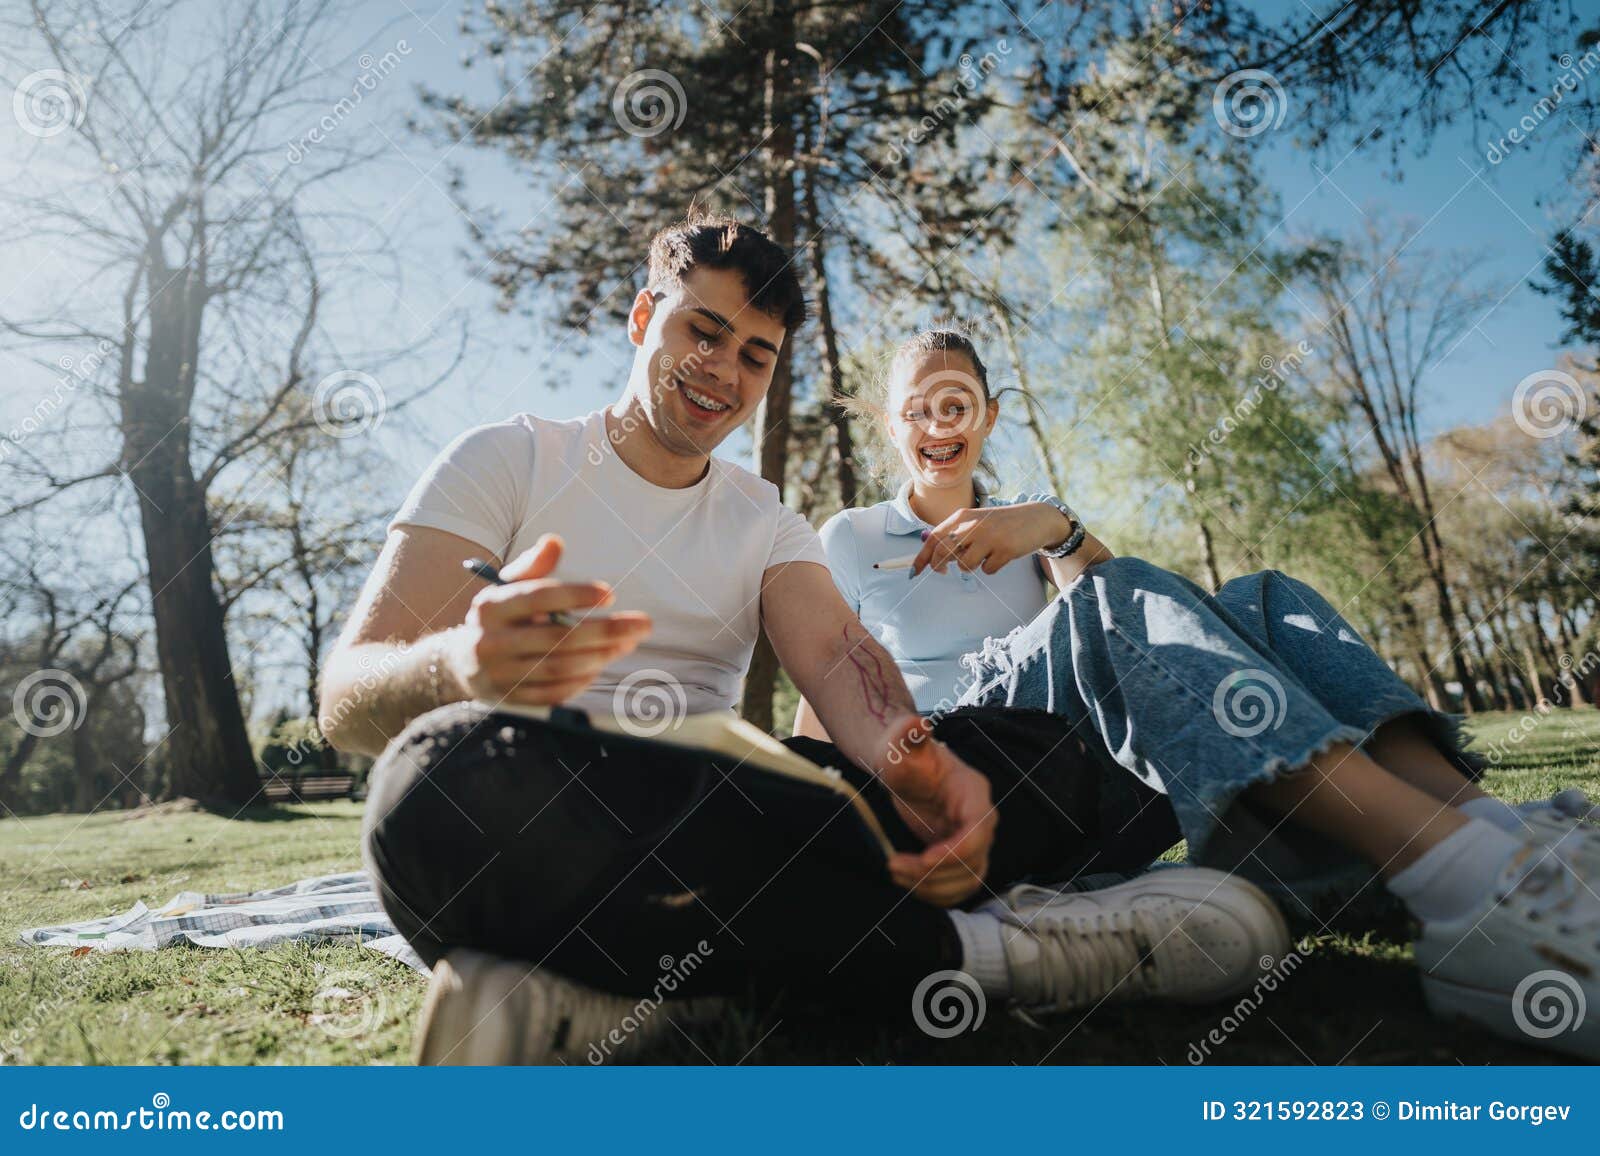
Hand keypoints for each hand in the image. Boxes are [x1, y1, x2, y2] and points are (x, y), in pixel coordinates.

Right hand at [449, 534, 651, 706]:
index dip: (576, 594)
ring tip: (627, 643)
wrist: (461, 663)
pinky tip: (602, 666)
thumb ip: (534, 566)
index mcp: (491, 606)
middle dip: (605, 631)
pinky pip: (552, 693)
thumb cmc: (500, 617)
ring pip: (558, 668)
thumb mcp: (509, 588)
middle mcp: (491, 641)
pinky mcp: (510, 698)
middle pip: (556, 637)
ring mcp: (500, 674)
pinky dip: (581, 681)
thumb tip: (554, 542)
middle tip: (641, 625)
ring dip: (600, 656)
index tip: (611, 593)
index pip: (539, 597)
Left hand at [878, 716, 997, 905]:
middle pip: (974, 863)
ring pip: (968, 881)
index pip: (978, 833)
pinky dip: (935, 893)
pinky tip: (908, 881)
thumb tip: (915, 724)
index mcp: (973, 793)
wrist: (902, 766)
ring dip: (932, 887)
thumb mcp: (901, 743)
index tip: (922, 859)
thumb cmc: (903, 754)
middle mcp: (980, 819)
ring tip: (896, 872)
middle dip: (934, 873)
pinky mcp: (960, 855)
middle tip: (896, 866)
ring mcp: (973, 839)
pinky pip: (959, 886)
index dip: (954, 853)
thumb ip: (909, 734)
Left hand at [912, 503, 1072, 575]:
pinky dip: (992, 567)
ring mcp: (989, 537)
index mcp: (961, 517)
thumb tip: (924, 542)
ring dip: (971, 566)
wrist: (1034, 518)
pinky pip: (987, 570)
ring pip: (965, 566)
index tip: (913, 573)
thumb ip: (952, 533)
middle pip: (943, 554)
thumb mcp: (974, 522)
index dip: (921, 558)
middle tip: (944, 570)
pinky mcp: (1005, 550)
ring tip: (984, 554)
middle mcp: (972, 525)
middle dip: (939, 567)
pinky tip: (1000, 555)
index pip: (933, 539)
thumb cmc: (999, 523)